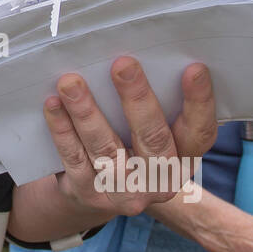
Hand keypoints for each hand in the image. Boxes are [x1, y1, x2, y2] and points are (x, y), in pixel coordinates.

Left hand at [42, 57, 216, 219]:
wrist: (95, 192)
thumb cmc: (129, 145)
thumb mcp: (149, 132)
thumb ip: (155, 105)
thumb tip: (137, 57)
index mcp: (184, 159)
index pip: (199, 132)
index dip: (199, 102)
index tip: (194, 68)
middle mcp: (160, 180)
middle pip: (152, 138)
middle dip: (137, 97)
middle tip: (122, 63)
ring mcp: (125, 192)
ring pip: (106, 148)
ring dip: (87, 112)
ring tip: (71, 82)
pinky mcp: (90, 194)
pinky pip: (74, 158)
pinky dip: (62, 130)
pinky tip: (53, 104)